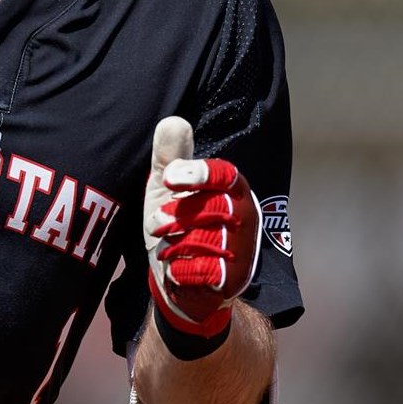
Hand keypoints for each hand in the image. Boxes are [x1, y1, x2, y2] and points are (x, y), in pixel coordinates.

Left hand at [143, 116, 259, 337]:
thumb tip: (173, 121)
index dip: (198, 174)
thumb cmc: (176, 226)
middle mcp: (245, 216)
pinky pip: (205, 270)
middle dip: (179, 216)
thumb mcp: (165, 191)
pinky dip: (181, 269)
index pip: (225, 175)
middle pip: (215, 207)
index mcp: (233, 189)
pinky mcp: (235, 280)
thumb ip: (168, 158)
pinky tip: (177, 268)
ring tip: (167, 247)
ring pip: (208, 240)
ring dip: (176, 244)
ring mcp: (244, 249)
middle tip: (156, 223)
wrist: (180, 282)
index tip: (169, 177)